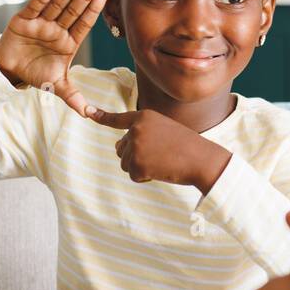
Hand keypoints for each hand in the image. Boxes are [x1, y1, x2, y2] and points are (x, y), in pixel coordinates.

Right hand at [0, 0, 107, 116]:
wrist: (10, 71)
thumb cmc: (37, 73)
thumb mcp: (56, 86)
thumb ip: (72, 97)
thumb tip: (89, 114)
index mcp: (68, 41)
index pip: (84, 23)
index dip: (94, 10)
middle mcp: (57, 29)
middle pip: (74, 10)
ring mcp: (41, 23)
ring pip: (57, 5)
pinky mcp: (23, 21)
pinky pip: (34, 8)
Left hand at [89, 107, 231, 190]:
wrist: (202, 159)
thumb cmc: (188, 146)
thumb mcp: (165, 130)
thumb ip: (142, 134)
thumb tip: (118, 145)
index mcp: (144, 117)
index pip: (119, 119)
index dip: (102, 117)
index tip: (88, 112)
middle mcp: (136, 129)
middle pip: (121, 148)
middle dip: (135, 156)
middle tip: (159, 156)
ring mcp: (136, 146)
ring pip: (125, 163)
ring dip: (140, 168)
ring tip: (162, 162)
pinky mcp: (137, 164)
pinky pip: (133, 175)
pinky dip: (145, 178)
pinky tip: (161, 171)